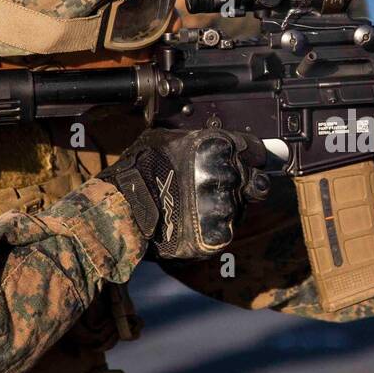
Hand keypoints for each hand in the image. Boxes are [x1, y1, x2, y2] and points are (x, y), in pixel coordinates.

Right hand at [98, 128, 269, 258]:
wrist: (120, 208)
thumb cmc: (139, 169)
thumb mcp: (167, 138)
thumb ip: (198, 139)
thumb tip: (217, 140)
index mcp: (217, 146)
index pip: (253, 149)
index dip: (250, 156)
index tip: (247, 161)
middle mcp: (225, 175)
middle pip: (249, 180)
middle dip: (237, 184)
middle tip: (213, 188)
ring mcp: (223, 206)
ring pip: (238, 207)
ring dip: (222, 207)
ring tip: (193, 206)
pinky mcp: (216, 234)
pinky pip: (224, 229)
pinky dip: (211, 228)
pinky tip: (192, 222)